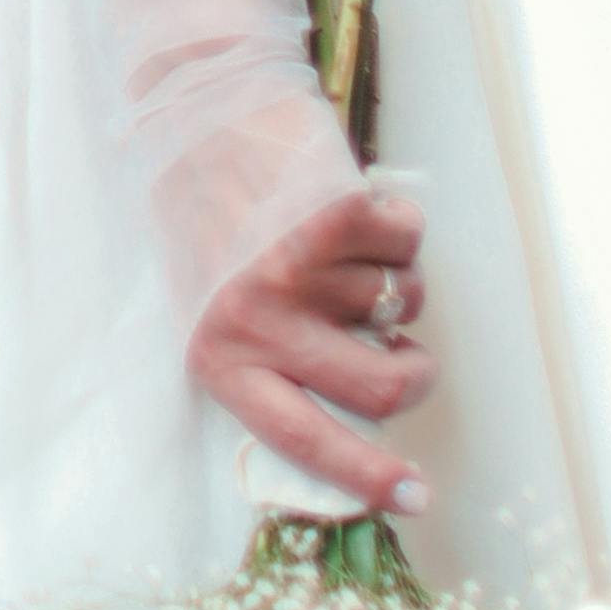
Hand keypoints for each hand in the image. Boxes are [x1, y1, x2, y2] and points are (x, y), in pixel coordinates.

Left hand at [190, 181, 431, 515]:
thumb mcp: (213, 307)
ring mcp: (298, 269)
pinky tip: (351, 204)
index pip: (304, 439)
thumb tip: (363, 404)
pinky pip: (408, 240)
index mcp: (221, 358)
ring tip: (338, 243)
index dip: (369, 475)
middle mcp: (258, 322)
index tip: (420, 498)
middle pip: (382, 387)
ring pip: (402, 302)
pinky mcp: (334, 212)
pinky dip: (397, 222)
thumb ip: (273, 359)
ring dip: (392, 276)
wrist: (190, 111)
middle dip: (416, 371)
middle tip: (407, 350)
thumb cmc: (208, 217)